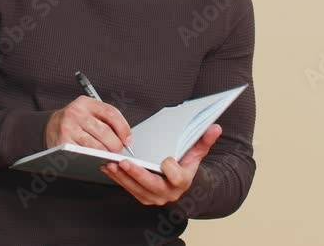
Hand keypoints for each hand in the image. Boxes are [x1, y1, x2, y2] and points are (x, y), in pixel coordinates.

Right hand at [45, 96, 132, 151]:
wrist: (50, 126)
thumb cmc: (76, 120)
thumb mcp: (89, 111)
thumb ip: (107, 119)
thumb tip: (126, 137)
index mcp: (86, 103)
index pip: (111, 113)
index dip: (123, 128)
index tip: (128, 140)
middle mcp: (76, 113)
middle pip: (105, 132)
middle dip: (116, 145)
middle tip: (117, 150)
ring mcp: (68, 128)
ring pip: (96, 146)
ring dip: (105, 153)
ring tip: (108, 155)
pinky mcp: (63, 143)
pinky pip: (84, 154)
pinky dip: (93, 158)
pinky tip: (95, 158)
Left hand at [100, 123, 221, 205]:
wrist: (182, 186)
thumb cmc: (187, 166)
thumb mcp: (196, 153)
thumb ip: (204, 140)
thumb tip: (216, 127)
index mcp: (182, 181)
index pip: (176, 176)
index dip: (170, 168)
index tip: (165, 160)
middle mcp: (168, 193)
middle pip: (151, 184)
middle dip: (137, 173)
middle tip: (125, 162)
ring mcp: (153, 196)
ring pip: (135, 188)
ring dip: (122, 176)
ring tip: (111, 163)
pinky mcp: (142, 196)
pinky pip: (127, 188)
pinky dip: (117, 178)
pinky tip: (108, 167)